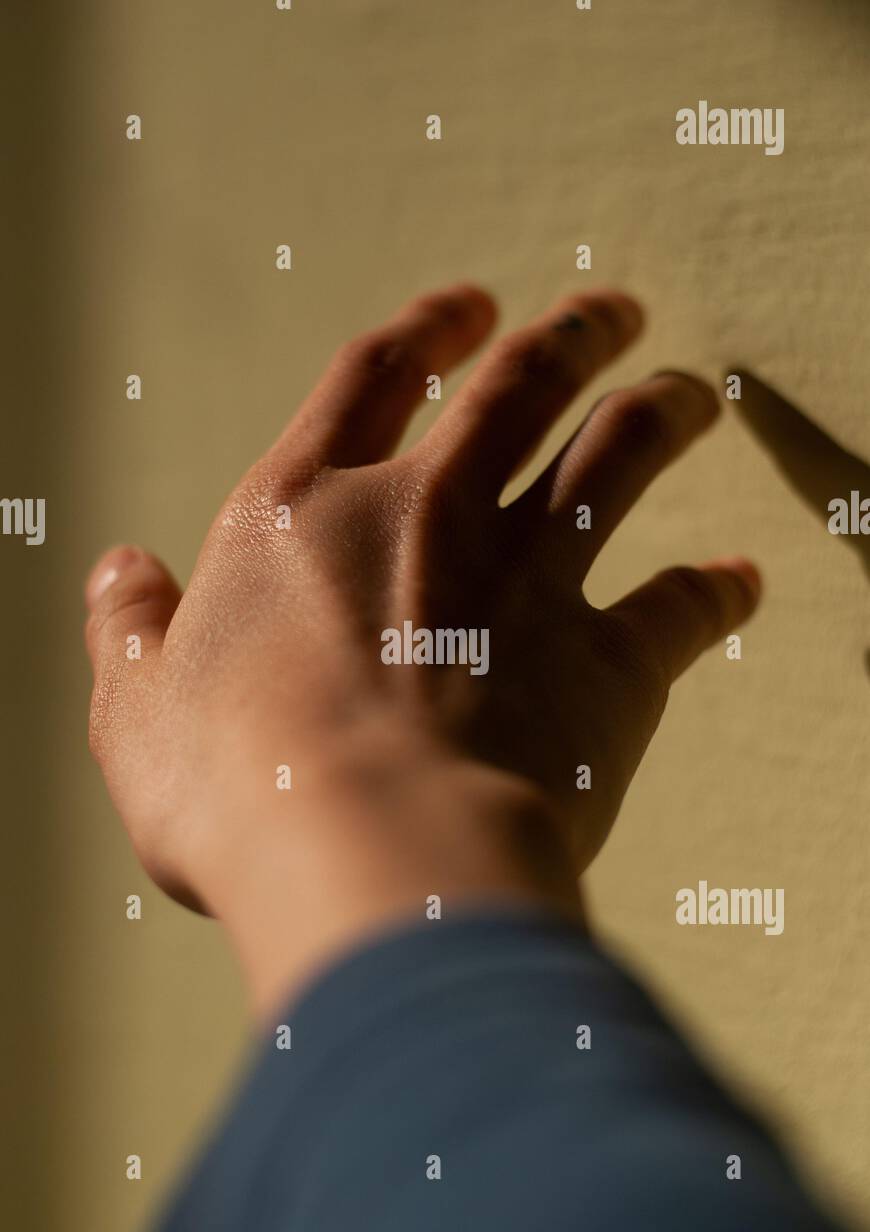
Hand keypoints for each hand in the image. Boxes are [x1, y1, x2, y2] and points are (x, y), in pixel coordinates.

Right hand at [85, 285, 759, 1014]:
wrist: (374, 856)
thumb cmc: (239, 790)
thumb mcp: (136, 709)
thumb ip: (130, 630)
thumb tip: (118, 573)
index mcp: (306, 514)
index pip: (373, 377)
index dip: (423, 330)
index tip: (467, 306)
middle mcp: (428, 517)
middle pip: (518, 386)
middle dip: (570, 336)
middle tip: (612, 311)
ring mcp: (528, 582)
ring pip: (617, 457)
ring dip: (661, 413)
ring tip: (690, 394)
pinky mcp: (608, 666)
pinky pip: (682, 608)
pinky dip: (717, 593)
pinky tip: (742, 586)